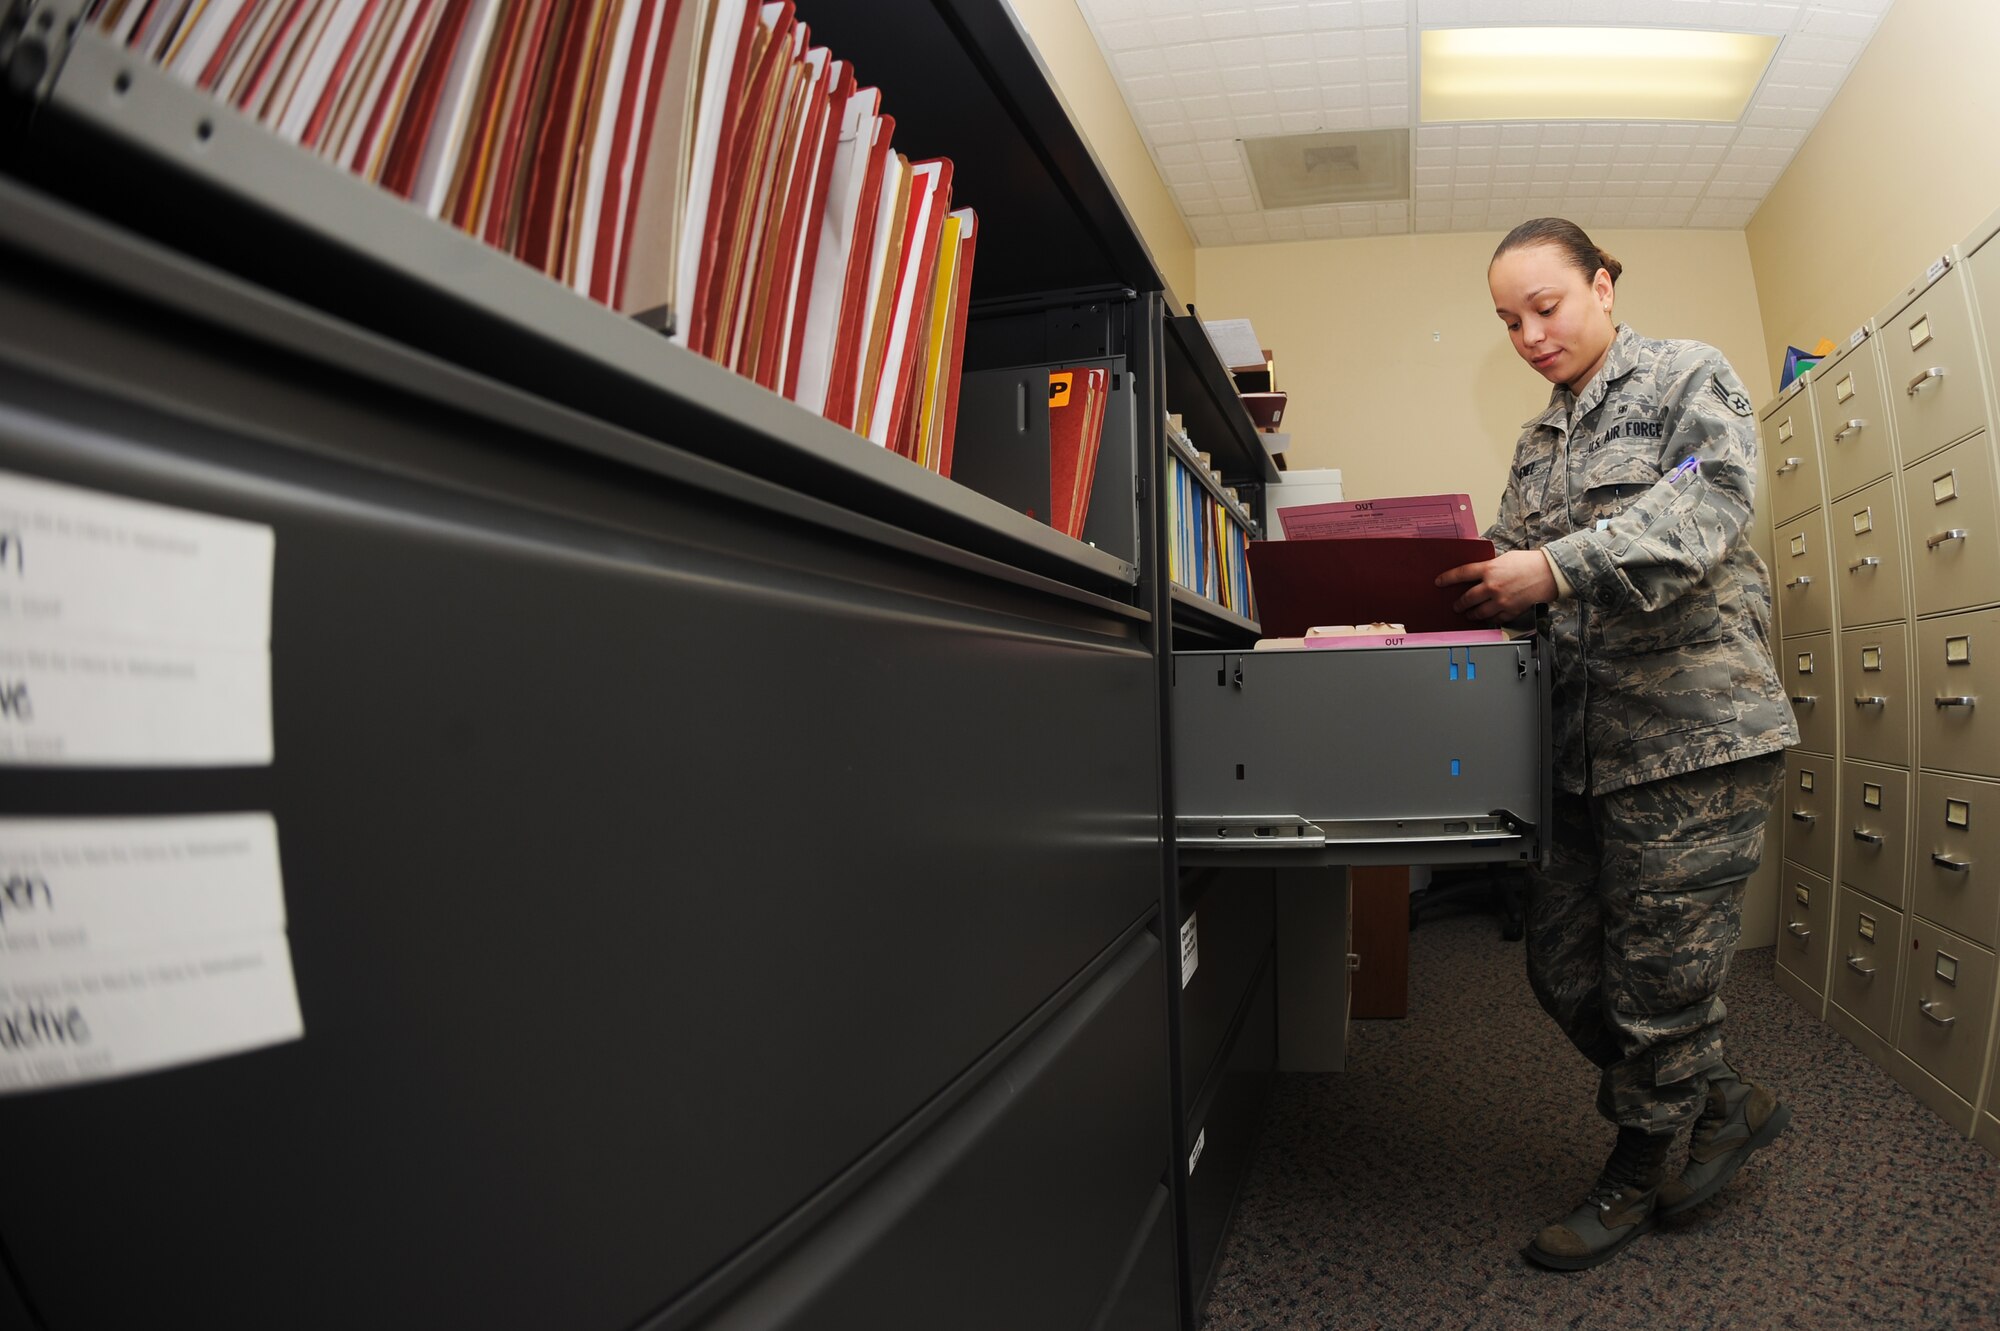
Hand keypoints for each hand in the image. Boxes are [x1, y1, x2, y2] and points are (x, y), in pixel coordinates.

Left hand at [1436, 549, 1556, 621]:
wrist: (1549, 573)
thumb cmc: (1529, 563)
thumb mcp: (1504, 558)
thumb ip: (1489, 566)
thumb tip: (1477, 571)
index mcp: (1489, 569)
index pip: (1461, 574)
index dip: (1447, 578)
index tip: (1439, 582)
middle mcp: (1492, 586)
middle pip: (1467, 598)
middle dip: (1458, 603)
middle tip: (1455, 605)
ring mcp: (1501, 601)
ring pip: (1478, 612)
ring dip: (1471, 614)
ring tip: (1468, 614)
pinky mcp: (1510, 611)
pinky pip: (1494, 619)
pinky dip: (1489, 619)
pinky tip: (1487, 617)